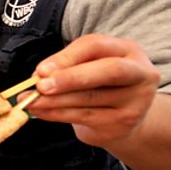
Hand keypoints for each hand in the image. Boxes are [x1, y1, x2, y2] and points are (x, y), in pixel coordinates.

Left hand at [28, 34, 159, 147]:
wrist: (122, 116)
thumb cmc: (99, 83)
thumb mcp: (88, 65)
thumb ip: (68, 64)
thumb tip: (40, 74)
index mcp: (129, 50)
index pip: (97, 46)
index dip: (68, 57)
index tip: (41, 70)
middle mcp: (141, 74)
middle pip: (109, 71)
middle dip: (71, 78)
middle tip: (41, 86)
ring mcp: (136, 101)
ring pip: (90, 98)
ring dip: (54, 100)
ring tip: (30, 100)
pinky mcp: (123, 123)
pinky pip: (84, 117)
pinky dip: (56, 114)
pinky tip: (39, 111)